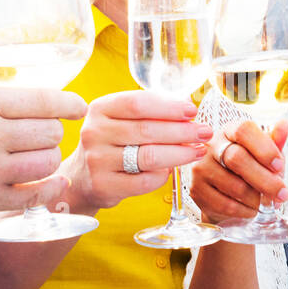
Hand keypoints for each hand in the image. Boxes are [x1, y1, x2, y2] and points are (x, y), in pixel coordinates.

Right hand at [0, 84, 86, 240]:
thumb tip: (25, 84)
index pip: (40, 99)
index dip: (67, 103)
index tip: (79, 107)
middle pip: (49, 132)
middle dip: (50, 134)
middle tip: (40, 137)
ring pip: (47, 162)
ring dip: (47, 161)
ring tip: (35, 159)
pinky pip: (35, 194)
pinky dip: (48, 188)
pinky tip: (50, 183)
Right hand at [61, 90, 211, 211]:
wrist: (82, 179)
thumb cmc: (111, 144)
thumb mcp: (119, 121)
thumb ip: (148, 112)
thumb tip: (188, 109)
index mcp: (100, 109)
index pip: (138, 103)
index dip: (169, 107)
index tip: (192, 111)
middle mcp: (94, 132)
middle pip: (147, 130)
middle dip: (182, 131)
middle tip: (205, 132)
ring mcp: (97, 160)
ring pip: (149, 156)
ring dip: (180, 153)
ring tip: (198, 150)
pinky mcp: (104, 185)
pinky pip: (145, 181)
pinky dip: (163, 175)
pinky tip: (172, 170)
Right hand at [190, 118, 287, 220]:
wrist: (227, 197)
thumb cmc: (249, 171)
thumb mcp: (265, 156)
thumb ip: (275, 142)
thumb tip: (284, 124)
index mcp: (230, 131)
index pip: (244, 130)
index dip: (264, 148)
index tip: (279, 166)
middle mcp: (211, 146)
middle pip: (237, 159)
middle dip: (265, 180)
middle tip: (282, 193)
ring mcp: (201, 168)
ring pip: (234, 186)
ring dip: (256, 199)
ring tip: (263, 202)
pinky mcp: (197, 190)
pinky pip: (226, 205)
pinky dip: (245, 211)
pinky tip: (250, 209)